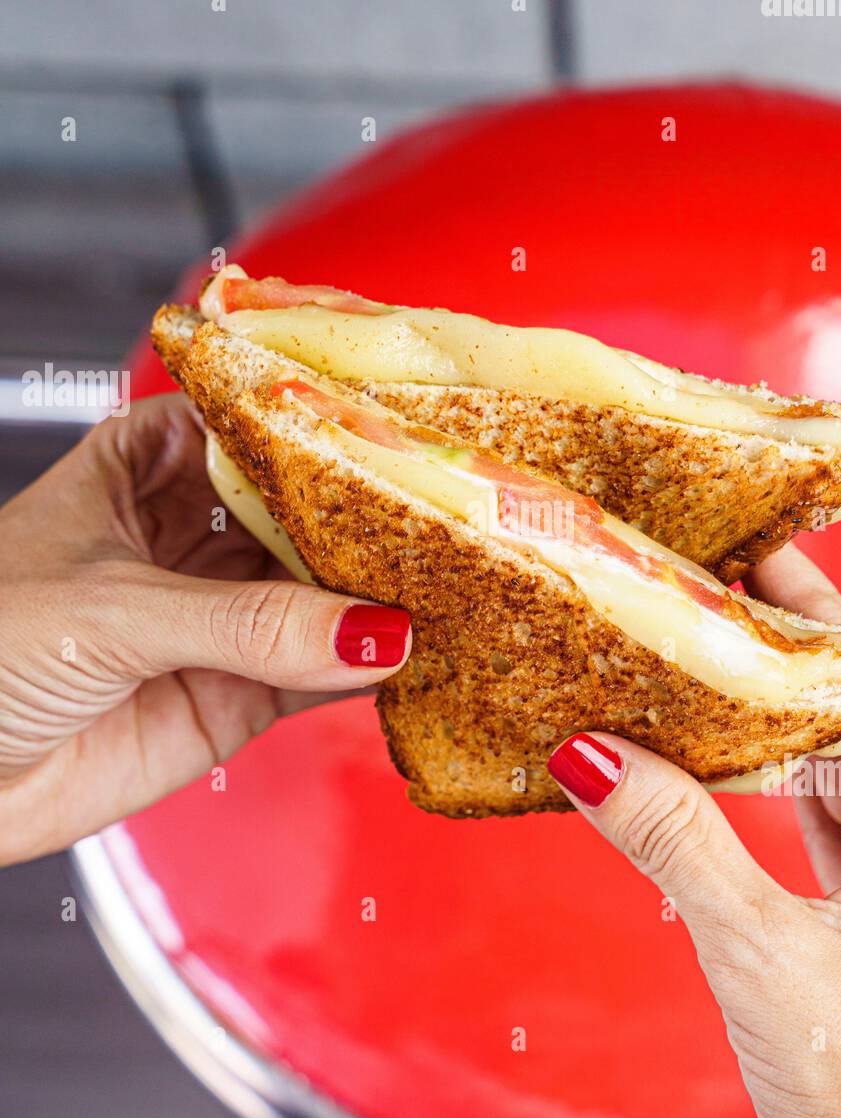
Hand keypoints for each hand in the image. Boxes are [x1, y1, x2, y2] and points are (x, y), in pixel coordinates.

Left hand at [0, 395, 410, 866]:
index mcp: (144, 468)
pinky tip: (414, 653)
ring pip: (320, 593)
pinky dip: (366, 669)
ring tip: (452, 580)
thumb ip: (246, 623)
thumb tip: (369, 630)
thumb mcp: (111, 611)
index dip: (324, 421)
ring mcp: (218, 619)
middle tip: (451, 511)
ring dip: (380, 592)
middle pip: (303, 511)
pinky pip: (316, 674)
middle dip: (368, 514)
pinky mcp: (234, 697)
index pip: (254, 423)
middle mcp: (189, 536)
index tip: (403, 420)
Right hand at [548, 545, 840, 1117]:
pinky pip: (822, 815)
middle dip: (764, 654)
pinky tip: (703, 762)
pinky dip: (762, 787)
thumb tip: (590, 752)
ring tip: (679, 661)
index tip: (733, 543)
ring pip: (828, 759)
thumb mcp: (763, 954)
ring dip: (756, 721)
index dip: (797, 606)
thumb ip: (674, 840)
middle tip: (684, 591)